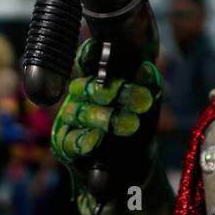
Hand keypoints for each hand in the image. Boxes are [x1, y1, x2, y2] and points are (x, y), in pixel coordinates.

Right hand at [51, 39, 162, 168]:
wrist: (135, 165)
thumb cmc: (140, 127)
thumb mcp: (149, 107)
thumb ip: (149, 88)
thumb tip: (147, 68)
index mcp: (98, 80)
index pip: (88, 62)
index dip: (89, 55)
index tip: (97, 49)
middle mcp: (81, 97)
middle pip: (85, 87)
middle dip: (106, 90)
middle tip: (122, 92)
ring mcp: (71, 119)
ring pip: (80, 113)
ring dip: (102, 118)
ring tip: (129, 124)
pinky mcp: (65, 143)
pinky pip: (69, 140)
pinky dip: (83, 140)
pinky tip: (97, 140)